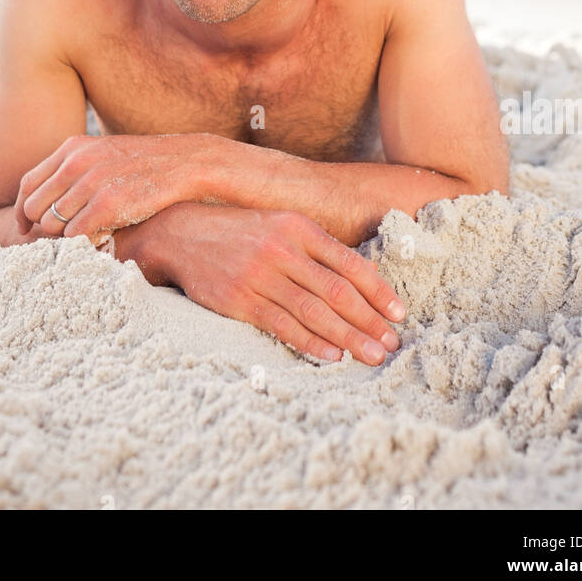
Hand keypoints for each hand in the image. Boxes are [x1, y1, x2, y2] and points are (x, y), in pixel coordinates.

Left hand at [14, 132, 221, 240]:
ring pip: (52, 225)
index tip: (25, 227)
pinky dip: (82, 243)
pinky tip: (100, 238)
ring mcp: (91, 182)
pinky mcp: (108, 204)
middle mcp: (77, 162)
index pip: (28, 184)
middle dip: (43, 226)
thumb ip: (73, 171)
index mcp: (72, 148)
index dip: (23, 210)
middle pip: (36, 207)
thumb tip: (44, 202)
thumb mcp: (102, 155)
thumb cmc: (142, 165)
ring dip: (65, 236)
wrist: (184, 163)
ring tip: (87, 235)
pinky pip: (75, 236)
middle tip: (62, 236)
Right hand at [143, 202, 406, 365]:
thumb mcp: (279, 224)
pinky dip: (310, 342)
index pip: (349, 263)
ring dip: (348, 337)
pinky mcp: (240, 299)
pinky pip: (282, 324)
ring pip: (314, 312)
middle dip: (369, 320)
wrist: (182, 232)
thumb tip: (356, 279)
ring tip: (371, 355)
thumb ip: (314, 247)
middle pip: (337, 291)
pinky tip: (331, 355)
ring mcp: (260, 274)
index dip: (378, 291)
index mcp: (298, 228)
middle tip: (391, 344)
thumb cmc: (240, 231)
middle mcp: (283, 249)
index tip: (399, 314)